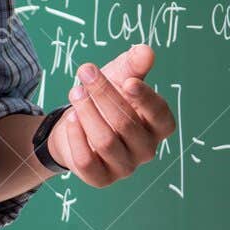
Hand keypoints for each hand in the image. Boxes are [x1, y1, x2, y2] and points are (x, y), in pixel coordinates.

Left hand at [46, 44, 175, 187]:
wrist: (75, 125)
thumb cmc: (106, 99)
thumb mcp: (120, 76)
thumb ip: (134, 65)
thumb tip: (146, 51)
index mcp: (158, 126)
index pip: (160, 115)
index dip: (145, 99)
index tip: (128, 81)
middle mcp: (146, 150)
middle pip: (126, 124)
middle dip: (103, 95)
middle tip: (85, 72)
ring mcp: (125, 167)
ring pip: (105, 142)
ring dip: (86, 112)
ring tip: (74, 91)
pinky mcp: (101, 179)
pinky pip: (87, 162)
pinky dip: (76, 137)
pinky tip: (70, 118)